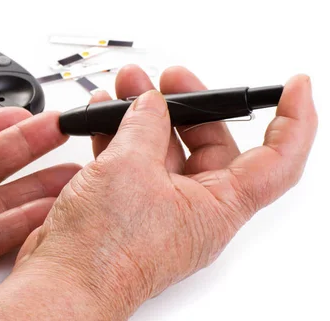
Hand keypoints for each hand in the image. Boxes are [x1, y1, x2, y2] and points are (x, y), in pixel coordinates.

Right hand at [8, 66, 316, 318]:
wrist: (65, 280)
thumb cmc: (105, 250)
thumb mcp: (129, 168)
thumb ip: (145, 125)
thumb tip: (149, 103)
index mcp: (217, 207)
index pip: (277, 160)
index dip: (292, 120)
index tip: (294, 87)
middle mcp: (194, 209)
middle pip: (211, 143)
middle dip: (189, 104)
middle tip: (167, 79)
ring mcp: (160, 207)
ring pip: (165, 149)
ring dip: (146, 116)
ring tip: (125, 89)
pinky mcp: (129, 206)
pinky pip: (135, 162)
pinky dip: (121, 136)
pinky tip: (104, 117)